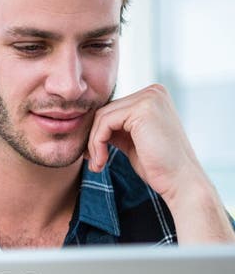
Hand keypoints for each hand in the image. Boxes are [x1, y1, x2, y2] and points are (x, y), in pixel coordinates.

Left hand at [86, 84, 201, 202]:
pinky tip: (101, 161)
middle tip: (94, 164)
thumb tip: (92, 128)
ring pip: (102, 116)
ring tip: (97, 165)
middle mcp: (154, 91)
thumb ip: (118, 130)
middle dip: (95, 139)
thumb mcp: (134, 142)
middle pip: (106, 111)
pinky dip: (97, 143)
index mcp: (154, 97)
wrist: (180, 181)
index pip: (114, 109)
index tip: (94, 157)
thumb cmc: (159, 166)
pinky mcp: (142, 109)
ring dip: (94, 144)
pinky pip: (105, 123)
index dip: (99, 134)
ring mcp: (149, 98)